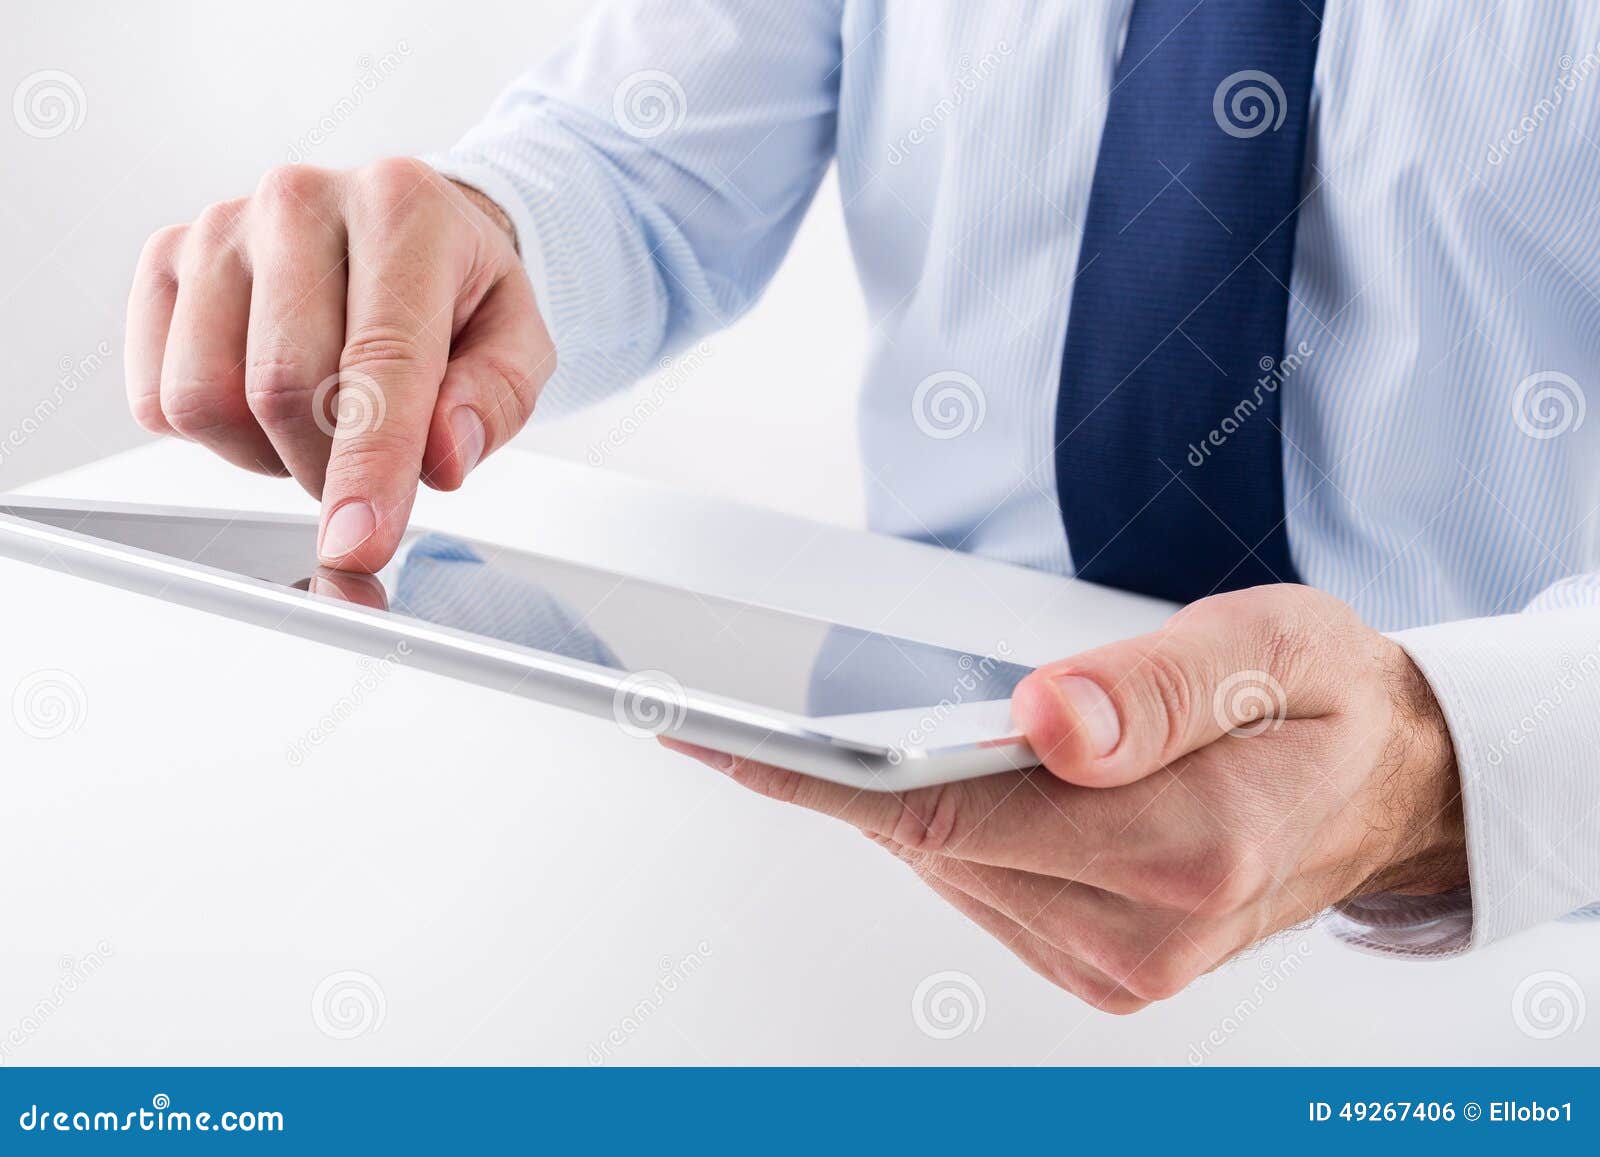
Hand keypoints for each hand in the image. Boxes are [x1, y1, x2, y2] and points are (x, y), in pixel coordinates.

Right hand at [126, 158, 552, 571]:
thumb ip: (495, 402)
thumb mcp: (519, 346)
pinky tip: (268, 403)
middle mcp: (298, 200)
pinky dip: (218, 436)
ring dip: (268, 453)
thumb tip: (442, 456)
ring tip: (323, 423)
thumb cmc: (460, 293)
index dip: (369, 468)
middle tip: (373, 467)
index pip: (378, 362)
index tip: (358, 542)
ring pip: (205, 400)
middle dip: (329, 468)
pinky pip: (158, 399)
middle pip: (281, 390)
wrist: (408, 232)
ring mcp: (220, 227)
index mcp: (401, 209)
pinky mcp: (165, 261)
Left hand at [663, 584, 1466, 1011]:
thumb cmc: (1325, 706)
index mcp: (1187, 853)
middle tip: (778, 704)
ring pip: (949, 870)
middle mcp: (1142, 934)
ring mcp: (1117, 962)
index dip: (822, 778)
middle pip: (933, 847)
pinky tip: (976, 777)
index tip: (718, 739)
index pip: (949, 818)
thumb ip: (1152, 691)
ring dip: (914, 798)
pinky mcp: (1099, 962)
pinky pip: (980, 887)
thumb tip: (1043, 721)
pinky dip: (954, 829)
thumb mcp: (1265, 652)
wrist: (1385, 786)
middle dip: (857, 774)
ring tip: (907, 728)